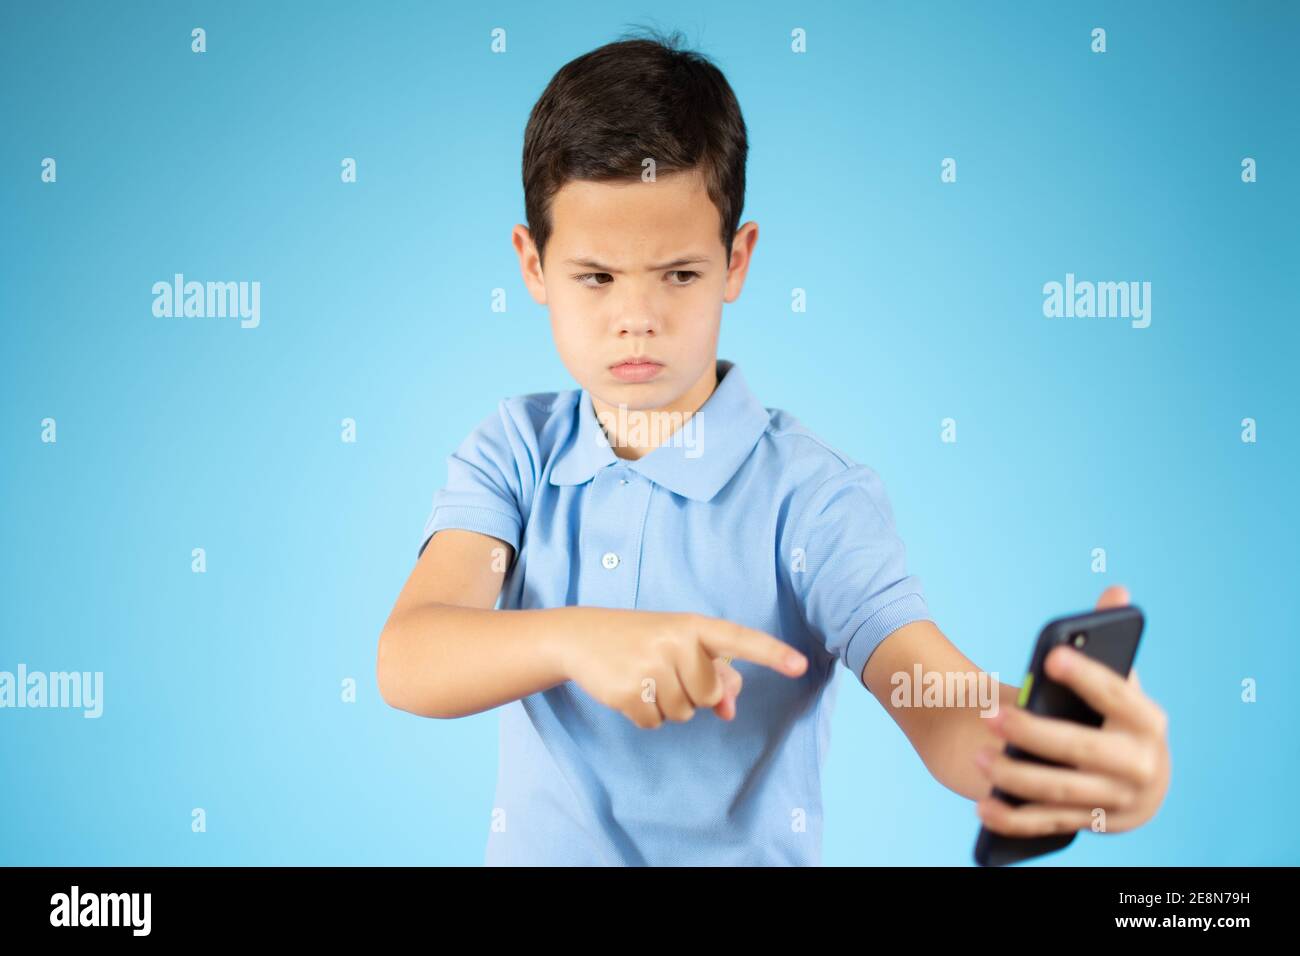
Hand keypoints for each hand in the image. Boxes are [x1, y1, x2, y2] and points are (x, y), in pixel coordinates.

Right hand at [559, 609, 807, 727]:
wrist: (581, 635)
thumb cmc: (641, 640)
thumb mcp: (679, 645)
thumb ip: (714, 675)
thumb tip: (730, 710)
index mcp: (693, 626)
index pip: (739, 640)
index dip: (771, 654)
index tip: (800, 665)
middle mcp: (675, 641)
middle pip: (709, 695)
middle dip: (692, 693)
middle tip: (663, 670)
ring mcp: (650, 666)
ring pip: (684, 713)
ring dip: (667, 705)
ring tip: (643, 677)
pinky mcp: (628, 691)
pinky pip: (655, 723)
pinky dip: (644, 715)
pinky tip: (628, 690)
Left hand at [974, 585, 1170, 837]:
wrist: (1143, 783)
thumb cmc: (1121, 721)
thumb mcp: (1123, 686)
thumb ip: (1111, 643)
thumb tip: (1116, 588)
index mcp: (1148, 722)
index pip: (1117, 694)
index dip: (1087, 675)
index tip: (1051, 657)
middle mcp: (1139, 765)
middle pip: (1081, 748)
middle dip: (1034, 733)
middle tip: (990, 716)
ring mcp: (1116, 800)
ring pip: (1061, 790)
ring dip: (1016, 776)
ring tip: (979, 756)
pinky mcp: (1091, 824)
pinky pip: (1048, 824)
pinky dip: (1014, 818)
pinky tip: (983, 807)